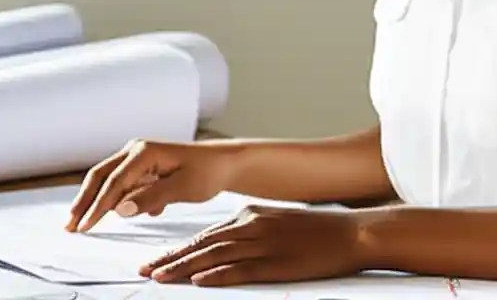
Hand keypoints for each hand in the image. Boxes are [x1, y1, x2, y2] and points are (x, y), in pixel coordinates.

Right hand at [65, 138, 238, 232]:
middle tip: (69, 225)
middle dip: (84, 201)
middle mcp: (136, 150)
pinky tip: (116, 214)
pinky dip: (113, 199)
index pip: (113, 182)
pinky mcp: (142, 167)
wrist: (225, 163)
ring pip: (108, 180)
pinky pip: (121, 183)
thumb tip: (119, 209)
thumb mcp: (182, 188)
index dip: (96, 206)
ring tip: (82, 222)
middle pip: (100, 176)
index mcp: (144, 152)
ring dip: (95, 201)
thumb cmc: (207, 172)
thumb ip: (151, 197)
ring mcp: (137, 157)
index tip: (84, 227)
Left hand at [138, 205, 363, 286]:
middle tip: (144, 270)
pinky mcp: (277, 264)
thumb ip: (250, 229)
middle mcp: (250, 227)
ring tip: (160, 277)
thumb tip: (223, 243)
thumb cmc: (317, 231)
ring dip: (184, 268)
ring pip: (214, 257)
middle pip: (201, 245)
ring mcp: (263, 245)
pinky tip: (200, 281)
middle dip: (170, 259)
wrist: (352, 232)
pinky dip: (218, 275)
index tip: (156, 260)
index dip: (177, 249)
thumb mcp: (277, 222)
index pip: (204, 235)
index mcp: (249, 215)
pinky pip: (241, 271)